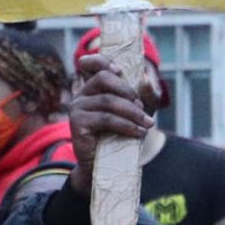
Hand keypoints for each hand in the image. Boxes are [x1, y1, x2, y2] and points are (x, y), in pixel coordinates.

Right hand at [65, 55, 152, 197]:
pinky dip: (127, 125)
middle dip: (128, 90)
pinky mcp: (77, 124)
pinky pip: (105, 118)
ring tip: (147, 125)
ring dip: (133, 112)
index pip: (90, 64)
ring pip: (108, 100)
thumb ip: (146, 95)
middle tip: (142, 107)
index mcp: (94, 88)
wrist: (112, 163)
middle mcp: (82, 95)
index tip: (120, 71)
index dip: (102, 61)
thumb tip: (147, 77)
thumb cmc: (125, 133)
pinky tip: (139, 133)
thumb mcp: (141, 112)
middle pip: (103, 78)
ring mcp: (77, 108)